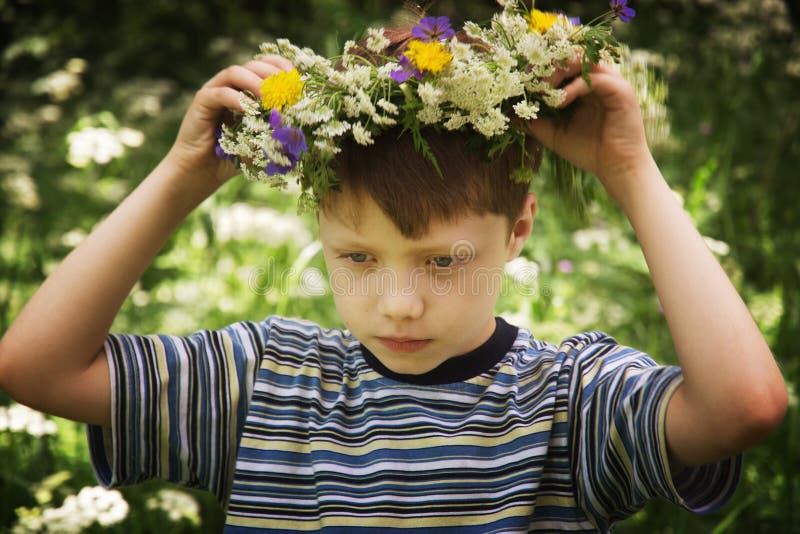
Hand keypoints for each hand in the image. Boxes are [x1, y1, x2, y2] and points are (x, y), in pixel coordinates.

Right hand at [165, 55, 293, 187]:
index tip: (296, 79)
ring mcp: (215, 91)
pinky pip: (220, 93)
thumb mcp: (262, 144)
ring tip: (270, 99)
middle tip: (285, 89)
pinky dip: (238, 99)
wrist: (201, 171)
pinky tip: (252, 110)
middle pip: (252, 65)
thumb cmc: (233, 158)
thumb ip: (277, 134)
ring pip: (235, 72)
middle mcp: (230, 86)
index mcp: (247, 90)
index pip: (265, 67)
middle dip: (272, 74)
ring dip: (255, 83)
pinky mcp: (201, 102)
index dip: (281, 68)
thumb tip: (299, 131)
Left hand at [523, 59, 653, 206]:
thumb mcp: (553, 134)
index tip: (521, 78)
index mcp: (584, 84)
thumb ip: (533, 122)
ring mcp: (611, 81)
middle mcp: (598, 78)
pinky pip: (594, 79)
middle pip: (571, 54)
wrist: (616, 168)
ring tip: (542, 88)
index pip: (562, 62)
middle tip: (529, 80)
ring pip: (583, 60)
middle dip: (547, 65)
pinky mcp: (620, 91)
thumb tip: (509, 114)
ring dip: (559, 71)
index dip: (541, 66)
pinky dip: (574, 88)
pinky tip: (559, 102)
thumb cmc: (588, 150)